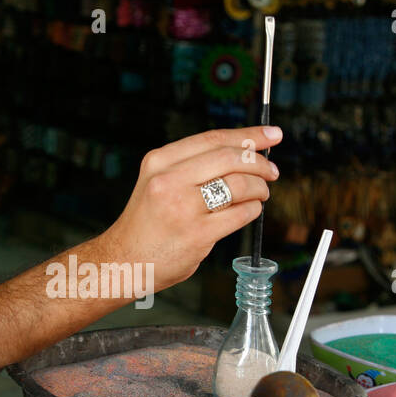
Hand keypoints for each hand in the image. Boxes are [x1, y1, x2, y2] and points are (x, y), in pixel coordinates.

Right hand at [99, 126, 281, 291]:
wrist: (124, 261)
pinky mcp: (197, 234)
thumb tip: (242, 153)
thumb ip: (191, 166)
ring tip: (261, 194)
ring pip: (239, 185)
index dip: (248, 135)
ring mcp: (183, 207)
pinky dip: (252, 210)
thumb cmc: (147, 223)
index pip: (213, 139)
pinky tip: (250, 211)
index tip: (271, 135)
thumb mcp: (157, 182)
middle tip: (271, 170)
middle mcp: (168, 180)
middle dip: (259, 162)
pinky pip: (240, 214)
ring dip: (259, 188)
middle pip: (230, 158)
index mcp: (159, 161)